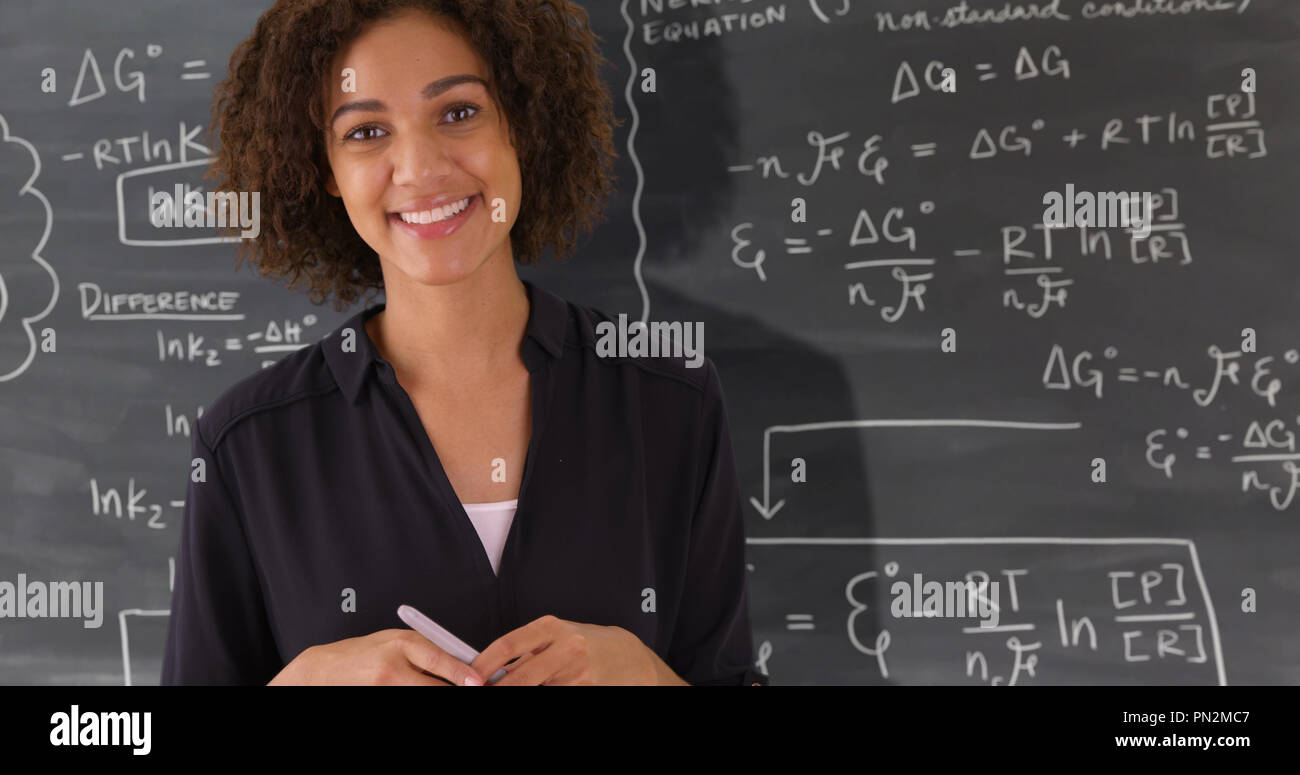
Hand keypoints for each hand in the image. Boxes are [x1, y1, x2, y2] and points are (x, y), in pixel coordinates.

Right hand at [267, 629, 486, 685]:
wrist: (324, 668)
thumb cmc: (362, 651)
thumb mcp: (394, 640)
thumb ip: (423, 650)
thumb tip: (458, 662)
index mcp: (402, 642)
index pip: (441, 659)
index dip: (463, 673)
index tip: (478, 681)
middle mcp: (394, 664)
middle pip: (435, 684)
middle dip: (453, 687)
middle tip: (469, 688)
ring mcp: (384, 684)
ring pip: (422, 693)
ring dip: (431, 690)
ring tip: (430, 684)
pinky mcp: (377, 696)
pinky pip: (407, 698)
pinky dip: (415, 695)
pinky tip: (414, 688)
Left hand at [470, 614, 675, 684]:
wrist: (626, 656)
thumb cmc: (585, 644)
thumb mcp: (556, 637)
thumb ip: (526, 652)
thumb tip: (493, 673)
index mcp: (551, 627)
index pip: (508, 644)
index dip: (483, 664)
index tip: (468, 678)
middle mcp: (565, 647)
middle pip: (520, 677)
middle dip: (496, 690)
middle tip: (477, 693)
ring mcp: (577, 671)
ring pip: (536, 691)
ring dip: (517, 694)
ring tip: (503, 691)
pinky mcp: (585, 689)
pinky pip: (554, 696)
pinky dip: (541, 696)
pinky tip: (539, 691)